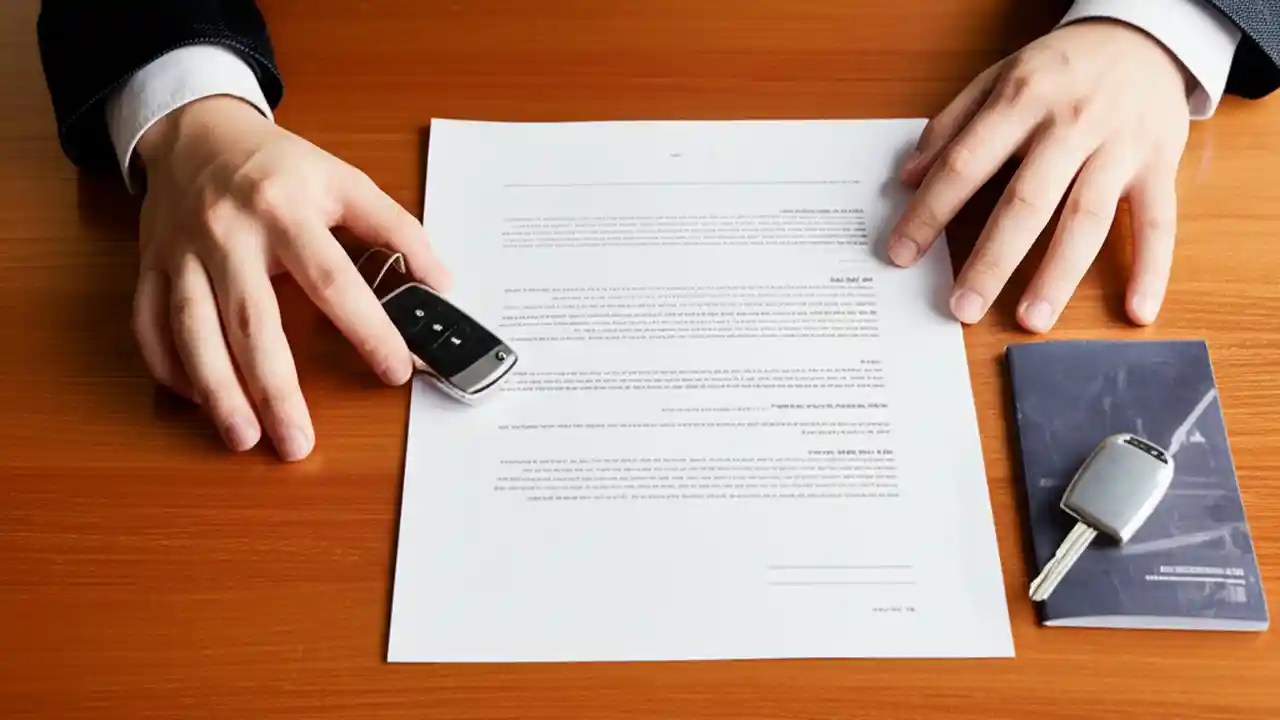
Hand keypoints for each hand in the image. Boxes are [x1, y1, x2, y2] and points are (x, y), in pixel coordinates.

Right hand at [133, 96, 449, 460]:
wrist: (196, 131)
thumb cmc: (278, 166)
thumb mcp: (344, 180)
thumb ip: (396, 229)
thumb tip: (439, 281)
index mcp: (286, 209)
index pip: (333, 279)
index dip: (367, 328)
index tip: (395, 370)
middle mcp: (230, 233)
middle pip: (252, 321)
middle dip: (275, 389)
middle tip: (298, 442)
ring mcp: (183, 253)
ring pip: (193, 332)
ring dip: (218, 392)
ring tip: (244, 438)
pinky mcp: (151, 266)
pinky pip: (151, 326)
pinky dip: (170, 368)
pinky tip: (199, 401)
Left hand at [888, 19, 1191, 331]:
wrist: (1142, 36)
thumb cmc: (1060, 66)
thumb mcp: (998, 78)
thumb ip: (951, 126)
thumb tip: (909, 176)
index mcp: (1022, 100)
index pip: (966, 164)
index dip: (930, 211)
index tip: (902, 253)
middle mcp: (1071, 124)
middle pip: (1027, 201)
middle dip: (992, 260)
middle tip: (963, 306)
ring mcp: (1120, 147)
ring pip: (1087, 218)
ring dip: (1059, 275)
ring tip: (1031, 320)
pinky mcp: (1161, 165)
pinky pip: (1158, 222)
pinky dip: (1152, 268)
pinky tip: (1137, 310)